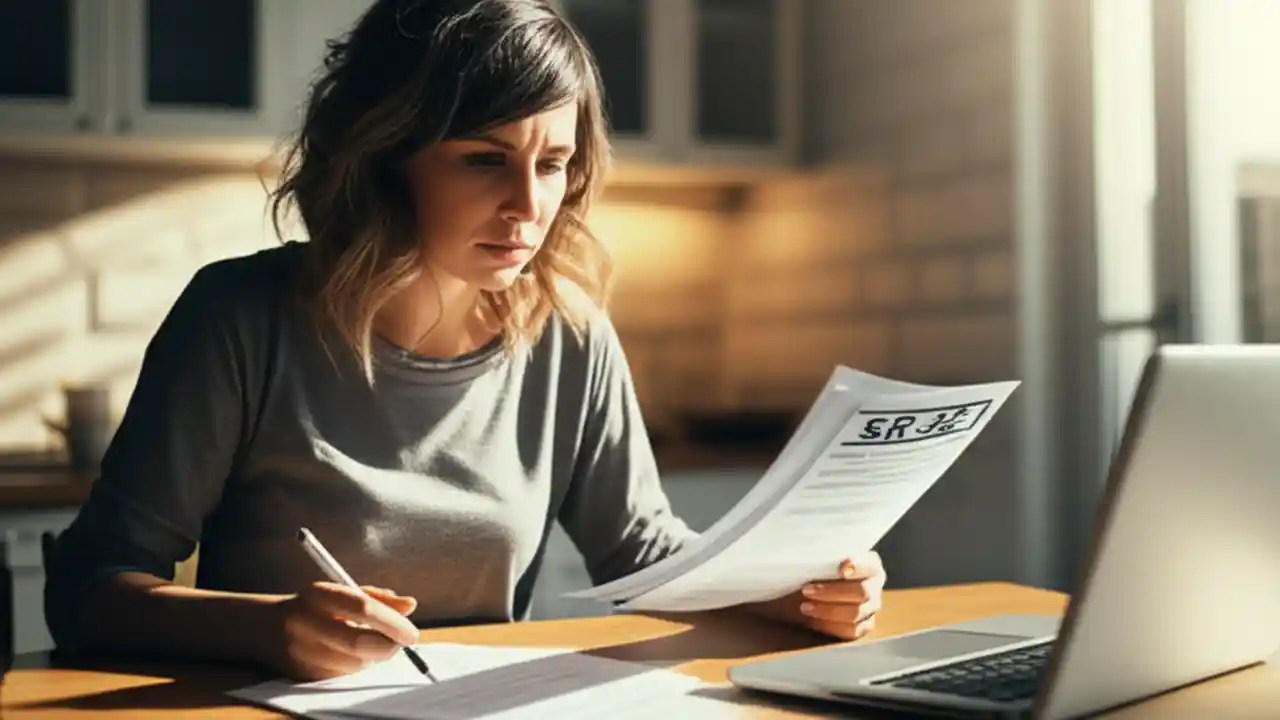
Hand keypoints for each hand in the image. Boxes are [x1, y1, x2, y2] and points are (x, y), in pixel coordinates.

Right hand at [263, 582, 419, 679]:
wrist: (267, 627)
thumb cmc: (318, 606)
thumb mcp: (344, 591)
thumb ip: (379, 598)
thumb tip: (410, 605)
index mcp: (319, 595)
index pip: (362, 608)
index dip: (392, 623)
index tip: (412, 633)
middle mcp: (307, 623)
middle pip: (359, 643)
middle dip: (388, 647)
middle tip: (402, 644)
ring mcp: (301, 651)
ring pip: (353, 664)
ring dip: (372, 658)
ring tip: (370, 644)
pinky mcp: (301, 674)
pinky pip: (342, 676)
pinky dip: (356, 667)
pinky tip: (350, 655)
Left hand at [746, 552, 885, 640]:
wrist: (802, 593)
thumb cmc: (810, 571)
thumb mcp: (813, 560)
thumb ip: (818, 557)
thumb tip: (810, 551)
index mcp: (869, 563)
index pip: (869, 565)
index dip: (858, 567)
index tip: (841, 569)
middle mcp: (875, 584)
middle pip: (862, 592)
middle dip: (832, 592)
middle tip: (806, 590)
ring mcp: (872, 607)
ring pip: (856, 613)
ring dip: (827, 611)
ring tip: (805, 607)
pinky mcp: (864, 626)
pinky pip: (852, 631)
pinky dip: (830, 626)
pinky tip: (813, 620)